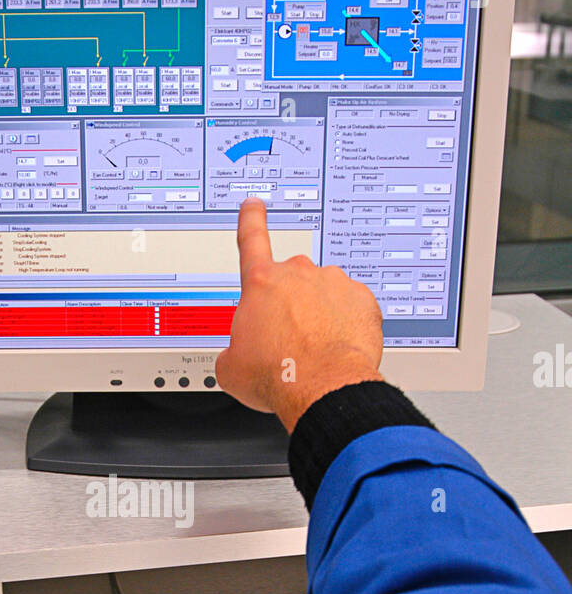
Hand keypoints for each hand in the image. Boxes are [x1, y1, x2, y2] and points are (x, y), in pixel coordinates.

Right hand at [215, 199, 383, 432]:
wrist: (322, 388)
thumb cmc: (278, 375)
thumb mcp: (231, 367)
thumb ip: (233, 348)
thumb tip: (238, 354)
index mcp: (261, 284)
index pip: (251, 238)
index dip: (251, 219)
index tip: (254, 206)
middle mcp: (298, 274)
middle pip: (291, 282)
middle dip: (290, 304)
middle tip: (289, 338)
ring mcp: (332, 283)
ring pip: (323, 294)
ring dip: (319, 314)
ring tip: (314, 348)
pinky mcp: (361, 298)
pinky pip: (351, 307)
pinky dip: (345, 323)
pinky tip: (337, 346)